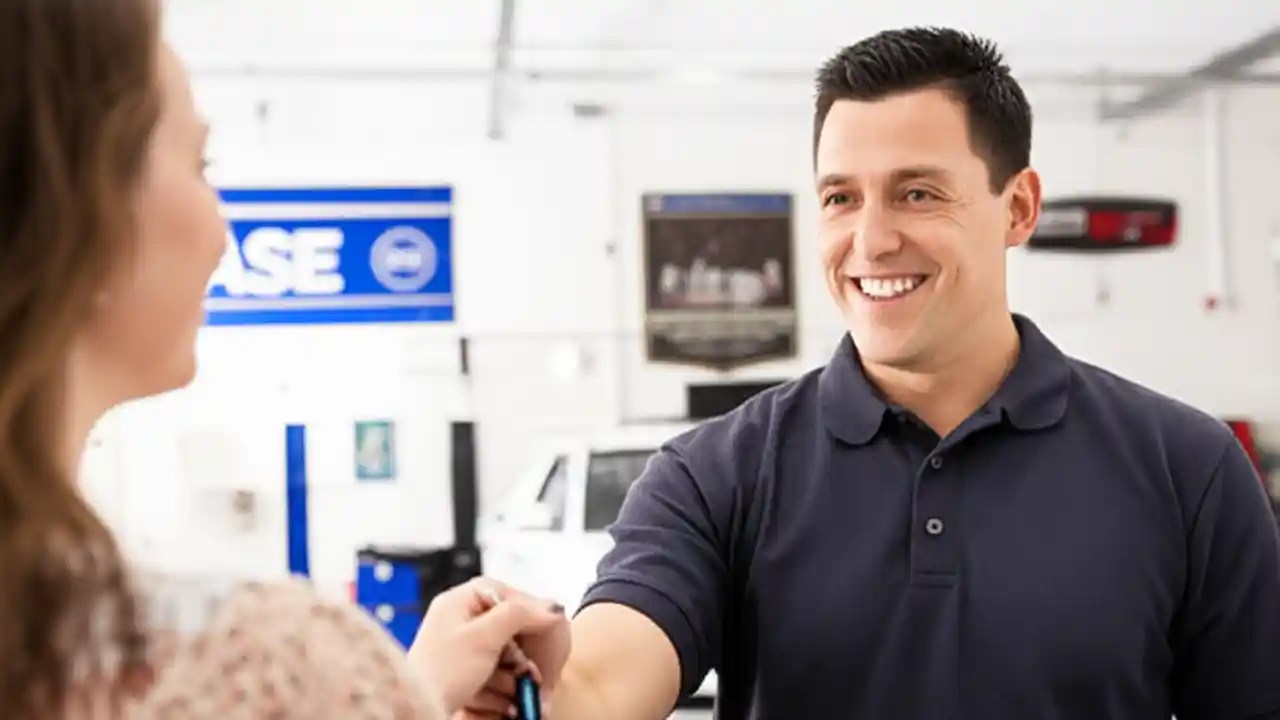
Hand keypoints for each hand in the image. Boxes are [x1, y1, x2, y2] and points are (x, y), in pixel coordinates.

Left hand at [449, 581, 572, 718]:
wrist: (414, 709)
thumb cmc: (439, 673)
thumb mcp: (483, 638)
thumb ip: (518, 614)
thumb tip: (551, 605)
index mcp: (459, 600)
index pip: (507, 594)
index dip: (532, 612)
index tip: (553, 627)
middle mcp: (459, 618)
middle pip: (509, 626)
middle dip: (523, 654)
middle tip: (531, 673)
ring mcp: (461, 644)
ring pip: (505, 653)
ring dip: (516, 676)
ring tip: (516, 692)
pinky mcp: (464, 669)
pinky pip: (495, 672)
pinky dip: (503, 688)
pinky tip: (506, 704)